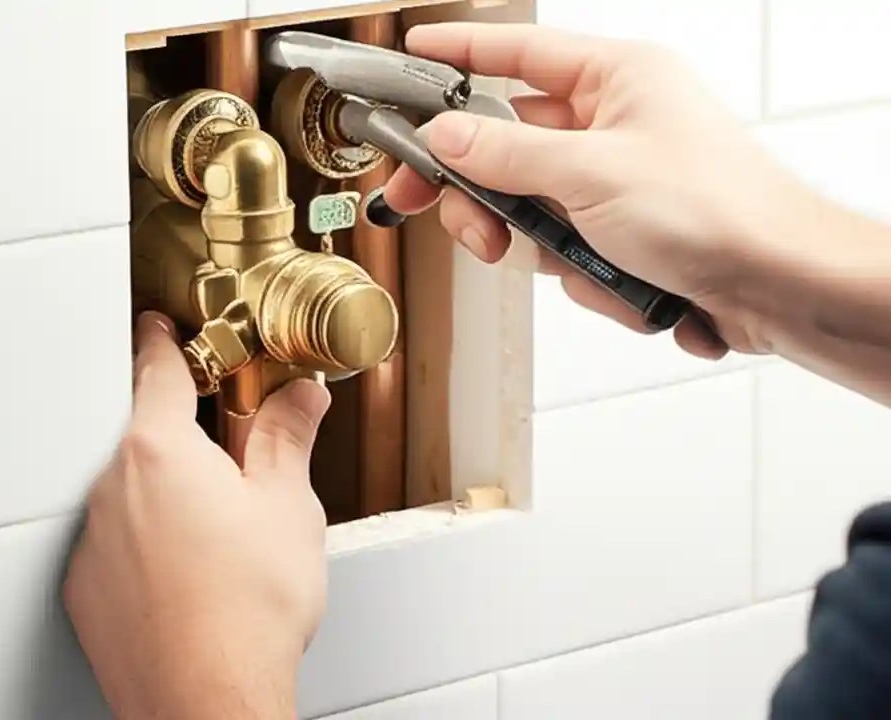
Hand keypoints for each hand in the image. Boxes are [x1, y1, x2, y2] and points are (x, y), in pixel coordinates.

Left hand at [63, 312, 331, 719]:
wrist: (206, 699)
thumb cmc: (246, 615)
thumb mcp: (286, 509)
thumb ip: (286, 441)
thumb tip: (300, 401)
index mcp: (159, 450)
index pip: (154, 370)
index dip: (163, 342)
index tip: (161, 328)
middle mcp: (110, 486)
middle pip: (140, 432)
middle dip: (180, 433)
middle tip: (224, 453)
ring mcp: (92, 538)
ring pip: (126, 491)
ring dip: (162, 493)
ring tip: (215, 530)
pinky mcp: (85, 587)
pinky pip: (113, 542)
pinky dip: (143, 543)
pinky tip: (186, 572)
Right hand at [384, 22, 827, 358]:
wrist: (778, 285)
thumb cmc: (718, 211)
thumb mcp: (591, 174)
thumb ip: (506, 153)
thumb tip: (445, 136)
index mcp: (616, 79)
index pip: (519, 53)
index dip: (460, 54)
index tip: (413, 56)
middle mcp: (613, 122)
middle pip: (507, 141)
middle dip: (478, 186)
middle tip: (434, 203)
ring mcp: (614, 177)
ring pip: (528, 202)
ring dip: (532, 239)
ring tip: (553, 256)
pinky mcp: (619, 228)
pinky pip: (561, 243)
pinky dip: (576, 268)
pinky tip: (608, 276)